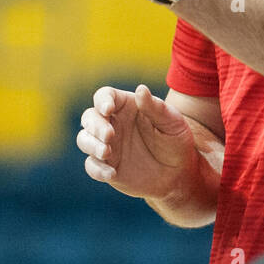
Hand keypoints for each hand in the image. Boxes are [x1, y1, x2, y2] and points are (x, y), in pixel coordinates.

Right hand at [76, 85, 196, 200]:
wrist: (179, 174)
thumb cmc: (176, 141)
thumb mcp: (172, 122)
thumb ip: (155, 107)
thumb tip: (141, 89)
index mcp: (126, 107)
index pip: (104, 96)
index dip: (102, 100)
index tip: (108, 109)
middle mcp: (112, 124)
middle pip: (89, 117)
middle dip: (95, 125)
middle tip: (109, 135)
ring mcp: (107, 146)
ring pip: (84, 140)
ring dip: (91, 145)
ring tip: (106, 152)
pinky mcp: (106, 166)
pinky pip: (91, 166)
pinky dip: (97, 169)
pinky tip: (112, 173)